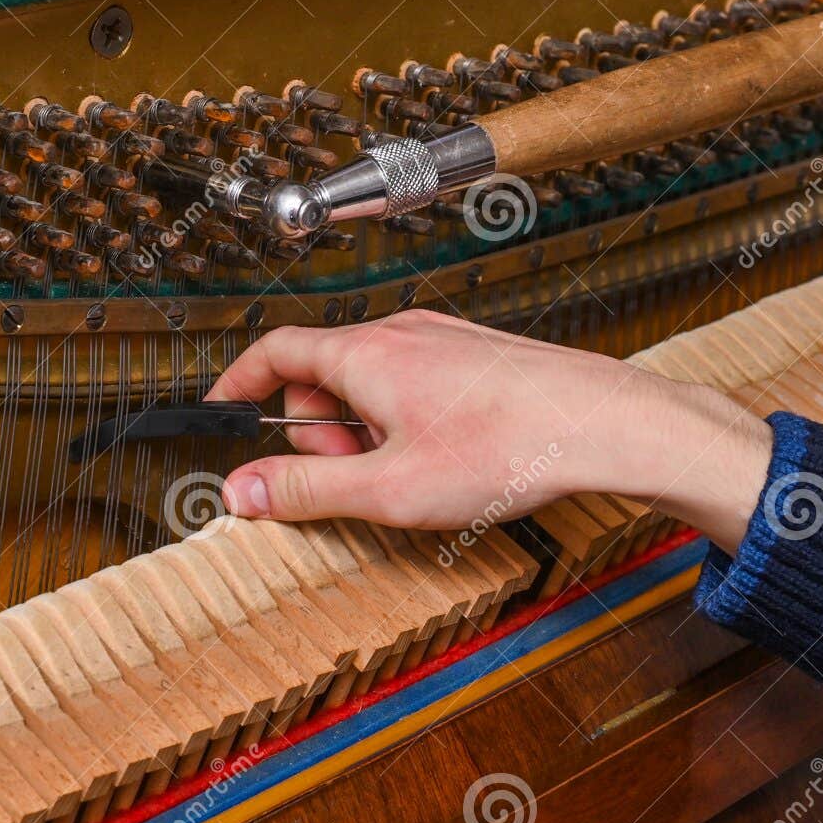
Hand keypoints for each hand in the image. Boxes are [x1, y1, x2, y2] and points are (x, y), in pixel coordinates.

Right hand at [208, 309, 772, 551]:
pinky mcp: (471, 356)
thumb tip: (242, 489)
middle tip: (352, 478)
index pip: (274, 352)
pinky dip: (402, 419)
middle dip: (319, 430)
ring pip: (368, 380)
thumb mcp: (389, 488)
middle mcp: (399, 333)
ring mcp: (439, 340)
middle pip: (321, 374)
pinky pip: (410, 381)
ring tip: (406, 473)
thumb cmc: (508, 448)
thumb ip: (306, 488)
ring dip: (364, 430)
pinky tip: (442, 457)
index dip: (238, 385)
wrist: (601, 425)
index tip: (221, 415)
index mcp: (365, 355)